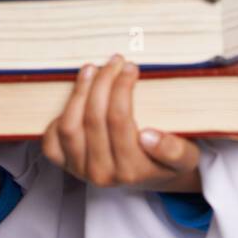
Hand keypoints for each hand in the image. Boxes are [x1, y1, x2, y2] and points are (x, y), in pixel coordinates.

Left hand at [41, 53, 201, 190]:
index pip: (119, 120)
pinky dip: (59, 115)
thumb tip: (148, 136)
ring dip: (79, 92)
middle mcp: (102, 174)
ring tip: (93, 68)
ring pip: (70, 126)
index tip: (131, 66)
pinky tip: (78, 94)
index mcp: (131, 170)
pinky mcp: (64, 165)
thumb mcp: (186, 157)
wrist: (148, 176)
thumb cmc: (167, 159)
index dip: (122, 88)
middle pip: (93, 118)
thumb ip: (174, 150)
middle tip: (115, 61)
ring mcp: (80, 170)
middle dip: (103, 81)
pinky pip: (51, 139)